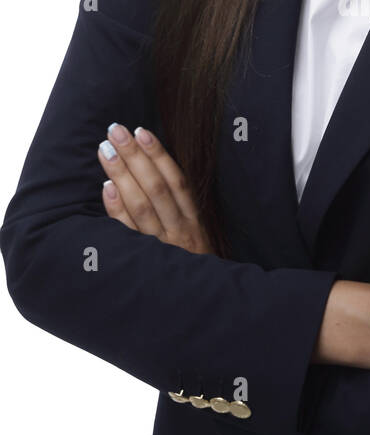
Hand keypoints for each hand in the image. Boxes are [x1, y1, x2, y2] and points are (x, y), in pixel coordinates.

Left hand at [97, 122, 212, 253]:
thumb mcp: (197, 235)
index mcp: (194, 220)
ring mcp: (162, 247)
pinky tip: (106, 188)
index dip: (159, 155)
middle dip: (135, 156)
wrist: (198, 303)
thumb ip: (180, 207)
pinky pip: (128, 233)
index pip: (177, 180)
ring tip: (105, 150)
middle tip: (116, 131)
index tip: (142, 131)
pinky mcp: (144, 262)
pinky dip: (117, 210)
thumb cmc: (193, 264)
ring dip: (122, 175)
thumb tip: (153, 169)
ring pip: (141, 206)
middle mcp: (180, 231)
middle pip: (156, 188)